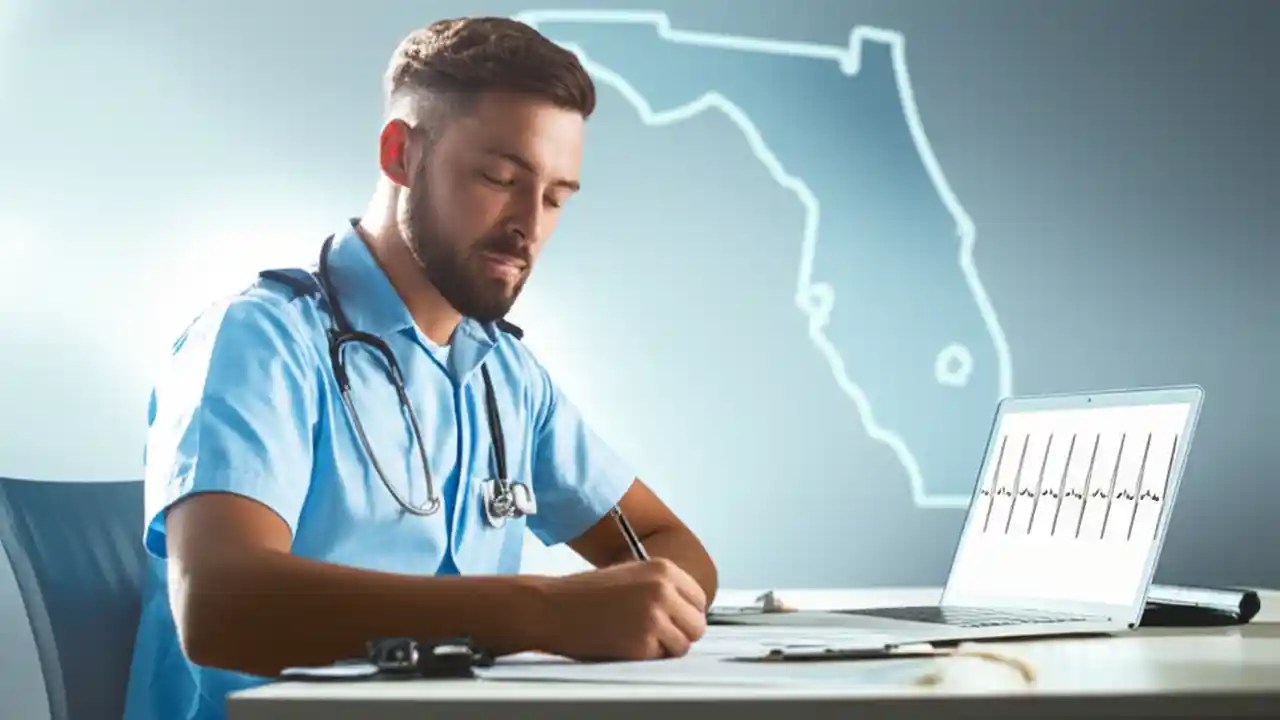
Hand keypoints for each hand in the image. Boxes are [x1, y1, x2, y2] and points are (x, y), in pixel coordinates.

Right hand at [539, 558, 707, 660]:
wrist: (553, 607)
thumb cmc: (587, 593)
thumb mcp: (633, 575)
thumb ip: (663, 587)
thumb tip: (688, 611)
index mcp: (663, 569)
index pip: (699, 598)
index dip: (686, 613)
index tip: (674, 620)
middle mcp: (663, 591)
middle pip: (697, 624)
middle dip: (681, 633)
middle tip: (658, 635)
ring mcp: (654, 617)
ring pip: (683, 645)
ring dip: (665, 648)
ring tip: (639, 638)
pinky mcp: (642, 643)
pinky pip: (660, 658)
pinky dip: (647, 656)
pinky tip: (625, 643)